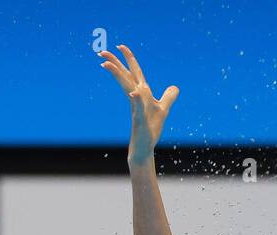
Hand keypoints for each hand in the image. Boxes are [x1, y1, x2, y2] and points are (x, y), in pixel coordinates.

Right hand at [99, 45, 178, 164]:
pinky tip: (134, 92)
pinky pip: (138, 107)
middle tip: (101, 53)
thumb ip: (168, 97)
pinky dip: (137, 99)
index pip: (135, 72)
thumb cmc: (151, 128)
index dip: (128, 59)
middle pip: (125, 76)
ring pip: (127, 87)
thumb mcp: (164, 109)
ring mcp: (136, 107)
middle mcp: (137, 97)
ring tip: (106, 64)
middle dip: (115, 63)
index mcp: (142, 92)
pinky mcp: (139, 119)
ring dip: (117, 75)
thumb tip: (174, 87)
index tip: (120, 46)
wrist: (145, 146)